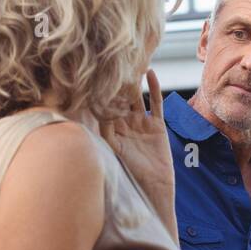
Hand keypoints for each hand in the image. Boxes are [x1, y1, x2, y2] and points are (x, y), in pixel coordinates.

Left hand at [99, 69, 172, 196]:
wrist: (153, 187)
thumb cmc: (130, 175)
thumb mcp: (114, 152)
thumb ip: (105, 134)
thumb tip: (94, 115)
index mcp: (110, 132)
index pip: (104, 108)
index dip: (101, 93)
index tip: (95, 76)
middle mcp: (123, 126)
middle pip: (119, 100)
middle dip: (116, 84)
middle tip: (112, 62)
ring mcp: (140, 124)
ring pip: (136, 98)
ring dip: (133, 82)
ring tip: (131, 63)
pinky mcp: (156, 125)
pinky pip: (155, 103)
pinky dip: (154, 88)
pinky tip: (150, 72)